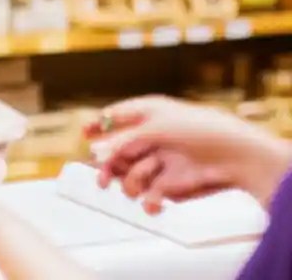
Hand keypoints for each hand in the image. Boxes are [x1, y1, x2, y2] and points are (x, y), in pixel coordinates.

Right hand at [86, 95, 291, 211]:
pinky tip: (155, 204)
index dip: (98, 125)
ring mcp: (161, 162)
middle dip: (108, 168)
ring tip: (138, 190)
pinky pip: (150, 196)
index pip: (116, 117)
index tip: (84, 134)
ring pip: (131, 177)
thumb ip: (122, 141)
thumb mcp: (154, 129)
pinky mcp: (172, 184)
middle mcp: (152, 138)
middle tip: (101, 181)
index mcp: (148, 114)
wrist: (236, 156)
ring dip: (132, 184)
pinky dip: (150, 202)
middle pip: (118, 153)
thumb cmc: (197, 131)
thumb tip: (94, 151)